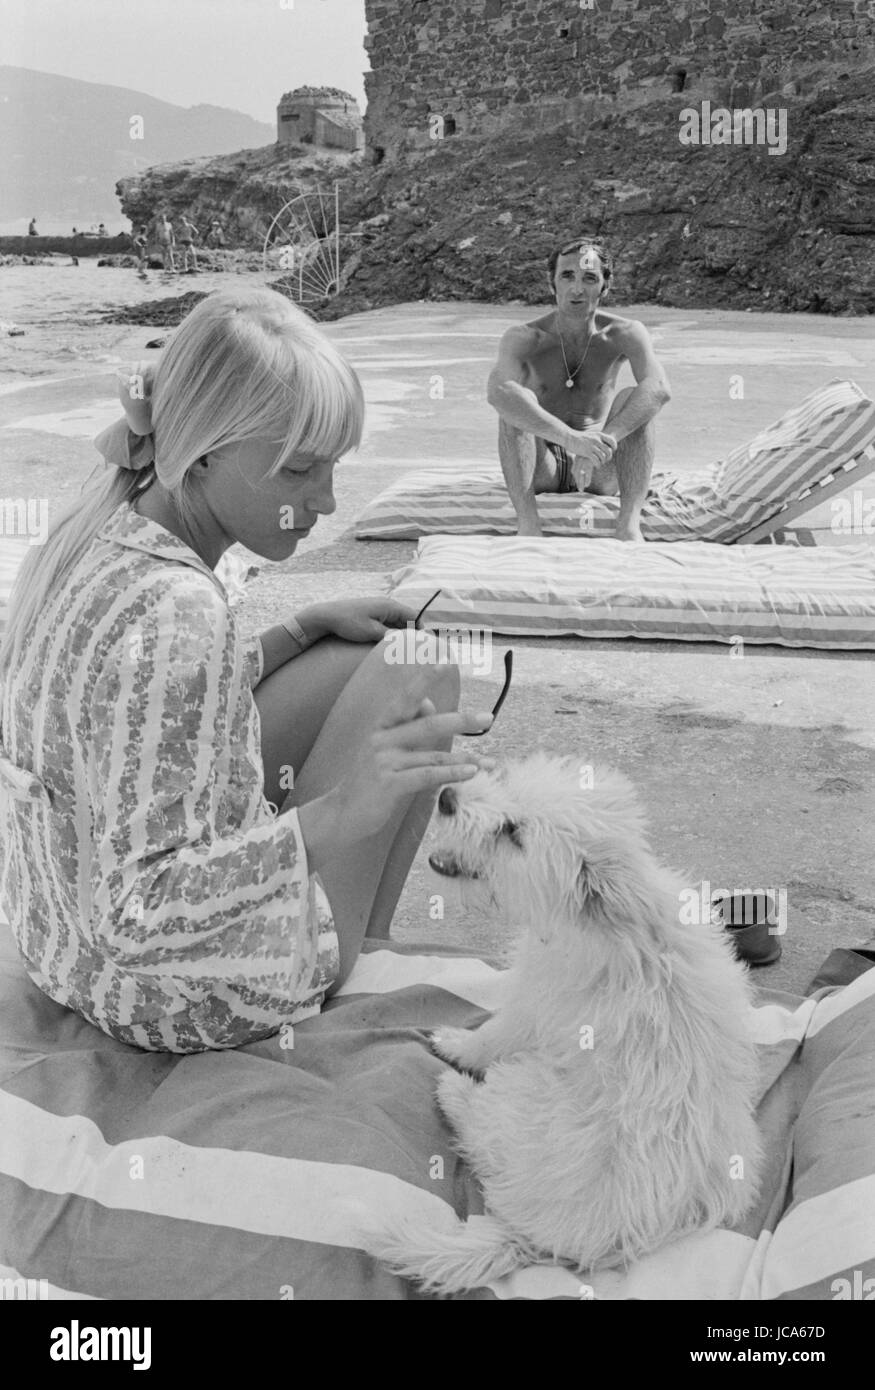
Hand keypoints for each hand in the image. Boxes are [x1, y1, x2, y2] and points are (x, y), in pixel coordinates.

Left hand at [294, 598, 418, 645]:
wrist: (326, 616)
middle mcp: (387, 605)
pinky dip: (390, 634)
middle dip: (410, 634)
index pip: (414, 616)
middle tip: (413, 651)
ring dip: (399, 635)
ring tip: (402, 650)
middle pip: (407, 620)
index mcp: (389, 606)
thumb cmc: (348, 622)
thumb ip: (390, 636)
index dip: (420, 630)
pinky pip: (387, 625)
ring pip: (397, 624)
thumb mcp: (371, 632)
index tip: (422, 645)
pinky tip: (388, 646)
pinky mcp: (372, 616)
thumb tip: (407, 642)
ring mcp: (379, 610)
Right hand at [296, 682, 495, 863]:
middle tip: (488, 718)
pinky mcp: (389, 784)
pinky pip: (427, 775)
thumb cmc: (370, 780)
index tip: (444, 660)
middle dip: (461, 720)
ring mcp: (384, 762)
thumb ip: (409, 726)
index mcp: (382, 726)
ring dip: (466, 757)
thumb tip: (429, 703)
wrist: (344, 814)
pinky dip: (452, 773)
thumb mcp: (386, 749)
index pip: (407, 697)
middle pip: (428, 724)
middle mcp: (382, 739)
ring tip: (491, 761)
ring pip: (433, 754)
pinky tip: (472, 773)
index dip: (424, 678)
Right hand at [566, 429, 616, 466]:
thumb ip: (597, 438)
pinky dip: (598, 464)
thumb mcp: (590, 435)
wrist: (569, 437)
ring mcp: (592, 446)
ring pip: (603, 456)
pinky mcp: (587, 452)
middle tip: (605, 460)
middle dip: (608, 457)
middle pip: (608, 451)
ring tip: (600, 464)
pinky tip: (596, 466)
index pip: (611, 440)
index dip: (614, 447)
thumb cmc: (579, 438)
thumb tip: (603, 443)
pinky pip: (596, 460)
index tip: (612, 450)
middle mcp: (597, 440)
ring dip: (603, 462)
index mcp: (598, 435)